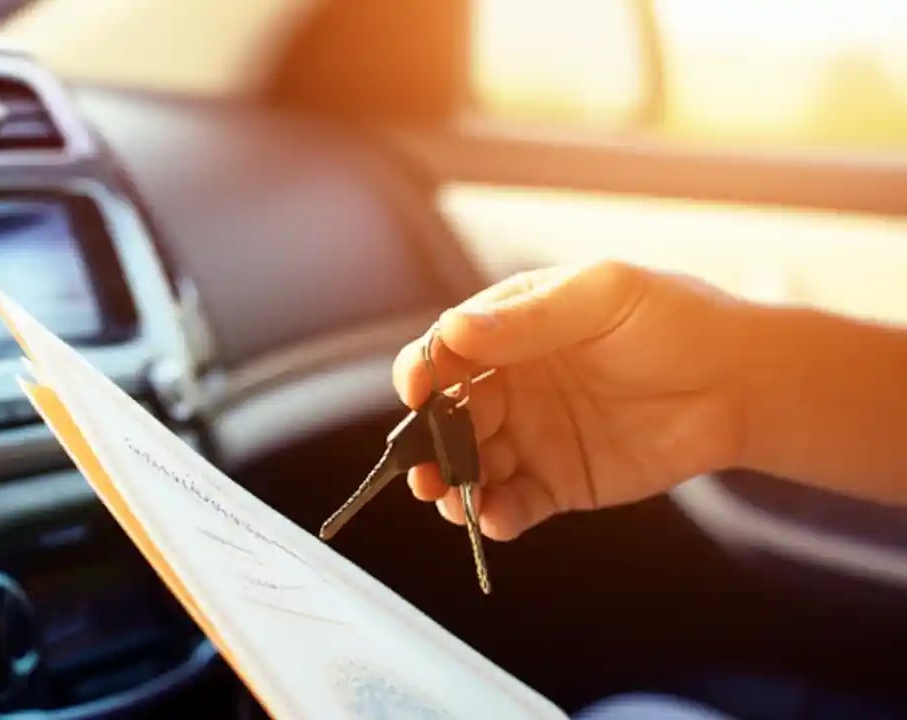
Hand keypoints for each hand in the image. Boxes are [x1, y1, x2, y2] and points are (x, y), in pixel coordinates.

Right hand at [393, 261, 754, 540]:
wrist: (745, 383)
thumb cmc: (678, 320)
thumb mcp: (602, 298)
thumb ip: (528, 318)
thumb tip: (454, 330)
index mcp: (511, 330)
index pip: (447, 351)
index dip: (422, 369)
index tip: (416, 390)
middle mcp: (511, 385)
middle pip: (447, 416)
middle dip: (427, 443)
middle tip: (422, 467)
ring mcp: (531, 436)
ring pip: (470, 465)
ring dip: (451, 485)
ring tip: (452, 501)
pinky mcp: (558, 482)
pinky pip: (514, 501)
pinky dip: (496, 515)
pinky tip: (494, 519)